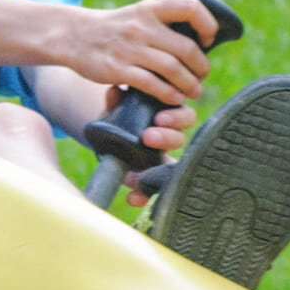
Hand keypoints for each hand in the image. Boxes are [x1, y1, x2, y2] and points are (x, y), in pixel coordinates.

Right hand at [55, 0, 215, 108]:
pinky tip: (173, 98)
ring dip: (189, 84)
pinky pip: (152, 84)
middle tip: (202, 76)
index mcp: (150, 9)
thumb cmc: (114, 28)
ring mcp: (129, 48)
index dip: (207, 25)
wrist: (73, 35)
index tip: (206, 40)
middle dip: (201, 67)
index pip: (191, 8)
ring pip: (173, 69)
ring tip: (193, 91)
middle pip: (187, 48)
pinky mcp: (117, 69)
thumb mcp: (138, 13)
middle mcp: (142, 26)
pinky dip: (168, 94)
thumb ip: (164, 22)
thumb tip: (199, 40)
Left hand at [109, 86, 196, 205]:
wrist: (106, 142)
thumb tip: (115, 91)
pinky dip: (142, 195)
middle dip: (168, 136)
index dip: (177, 118)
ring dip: (155, 168)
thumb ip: (116, 102)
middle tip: (148, 136)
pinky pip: (151, 190)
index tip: (159, 118)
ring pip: (173, 165)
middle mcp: (168, 141)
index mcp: (167, 119)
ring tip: (141, 162)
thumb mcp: (115, 109)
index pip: (183, 117)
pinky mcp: (149, 181)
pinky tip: (132, 198)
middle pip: (181, 138)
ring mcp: (159, 162)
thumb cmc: (119, 119)